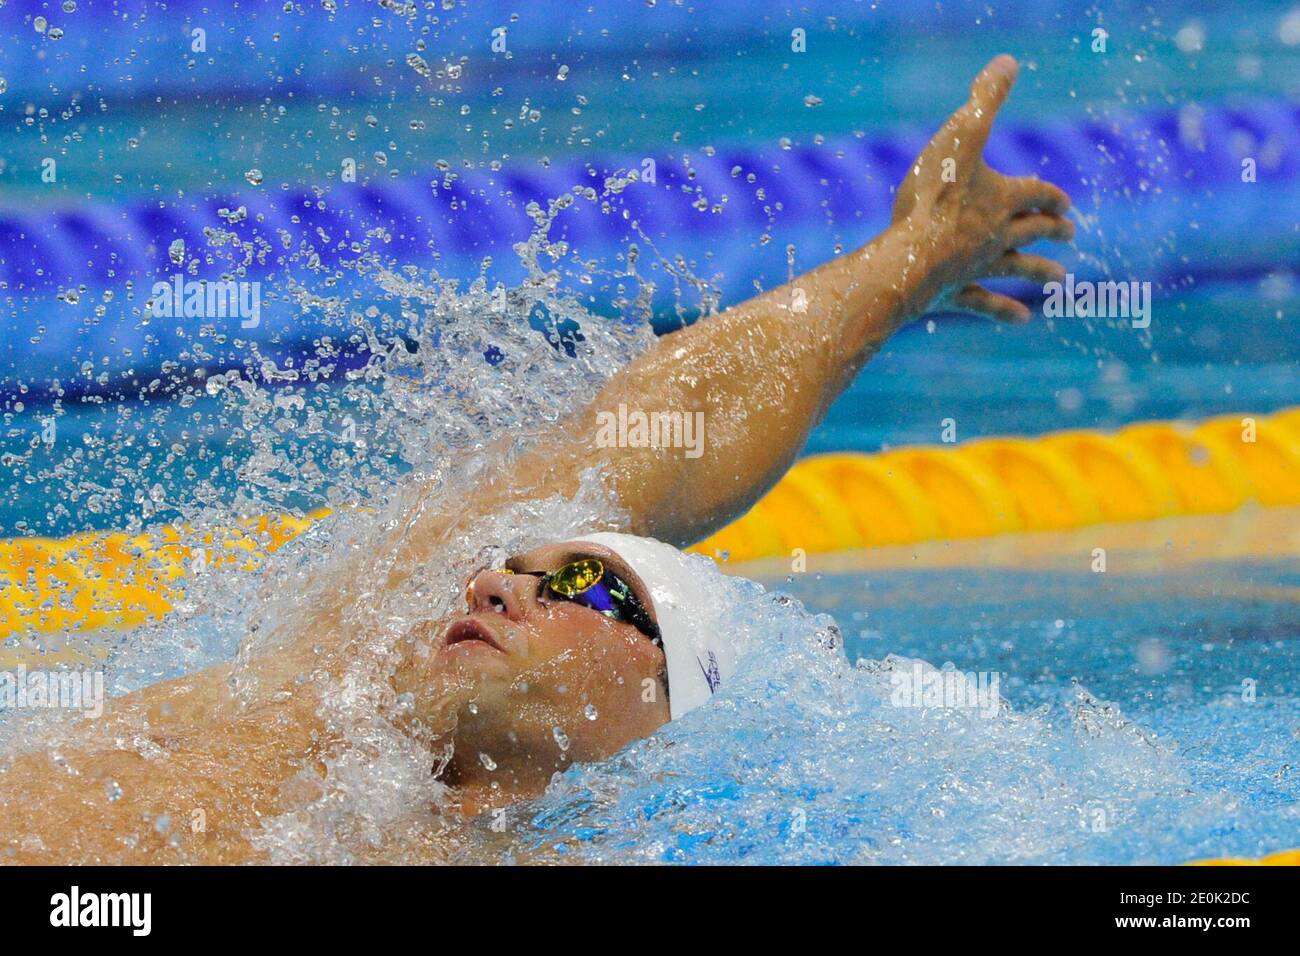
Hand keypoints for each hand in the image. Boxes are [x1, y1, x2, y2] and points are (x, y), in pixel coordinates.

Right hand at [891, 54, 1073, 321]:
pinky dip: (1005, 310)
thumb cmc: (933, 198)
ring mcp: (976, 266)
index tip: (1066, 200)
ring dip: (1041, 270)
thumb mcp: (960, 136)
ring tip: (1061, 278)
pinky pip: (984, 302)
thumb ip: (984, 100)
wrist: (910, 259)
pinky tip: (1024, 319)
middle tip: (1070, 232)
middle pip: (1033, 231)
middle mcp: (996, 235)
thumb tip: (1008, 62)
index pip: (1035, 193)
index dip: (1051, 194)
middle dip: (1053, 229)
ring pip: (1018, 267)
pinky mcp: (953, 292)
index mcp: (1001, 199)